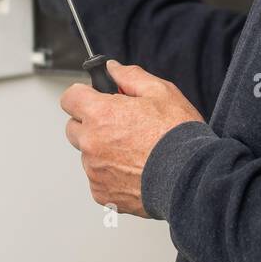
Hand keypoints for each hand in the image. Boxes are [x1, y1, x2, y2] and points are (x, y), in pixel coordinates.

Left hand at [59, 61, 203, 217]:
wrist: (190, 178)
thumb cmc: (177, 137)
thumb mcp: (160, 92)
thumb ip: (130, 76)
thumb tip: (113, 68)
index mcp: (101, 114)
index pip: (69, 98)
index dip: (83, 95)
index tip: (94, 98)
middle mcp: (91, 142)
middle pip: (74, 127)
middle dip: (91, 123)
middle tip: (119, 124)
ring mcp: (94, 170)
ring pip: (87, 155)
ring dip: (102, 150)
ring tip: (133, 150)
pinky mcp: (102, 193)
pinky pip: (98, 179)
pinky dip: (110, 174)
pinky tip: (133, 169)